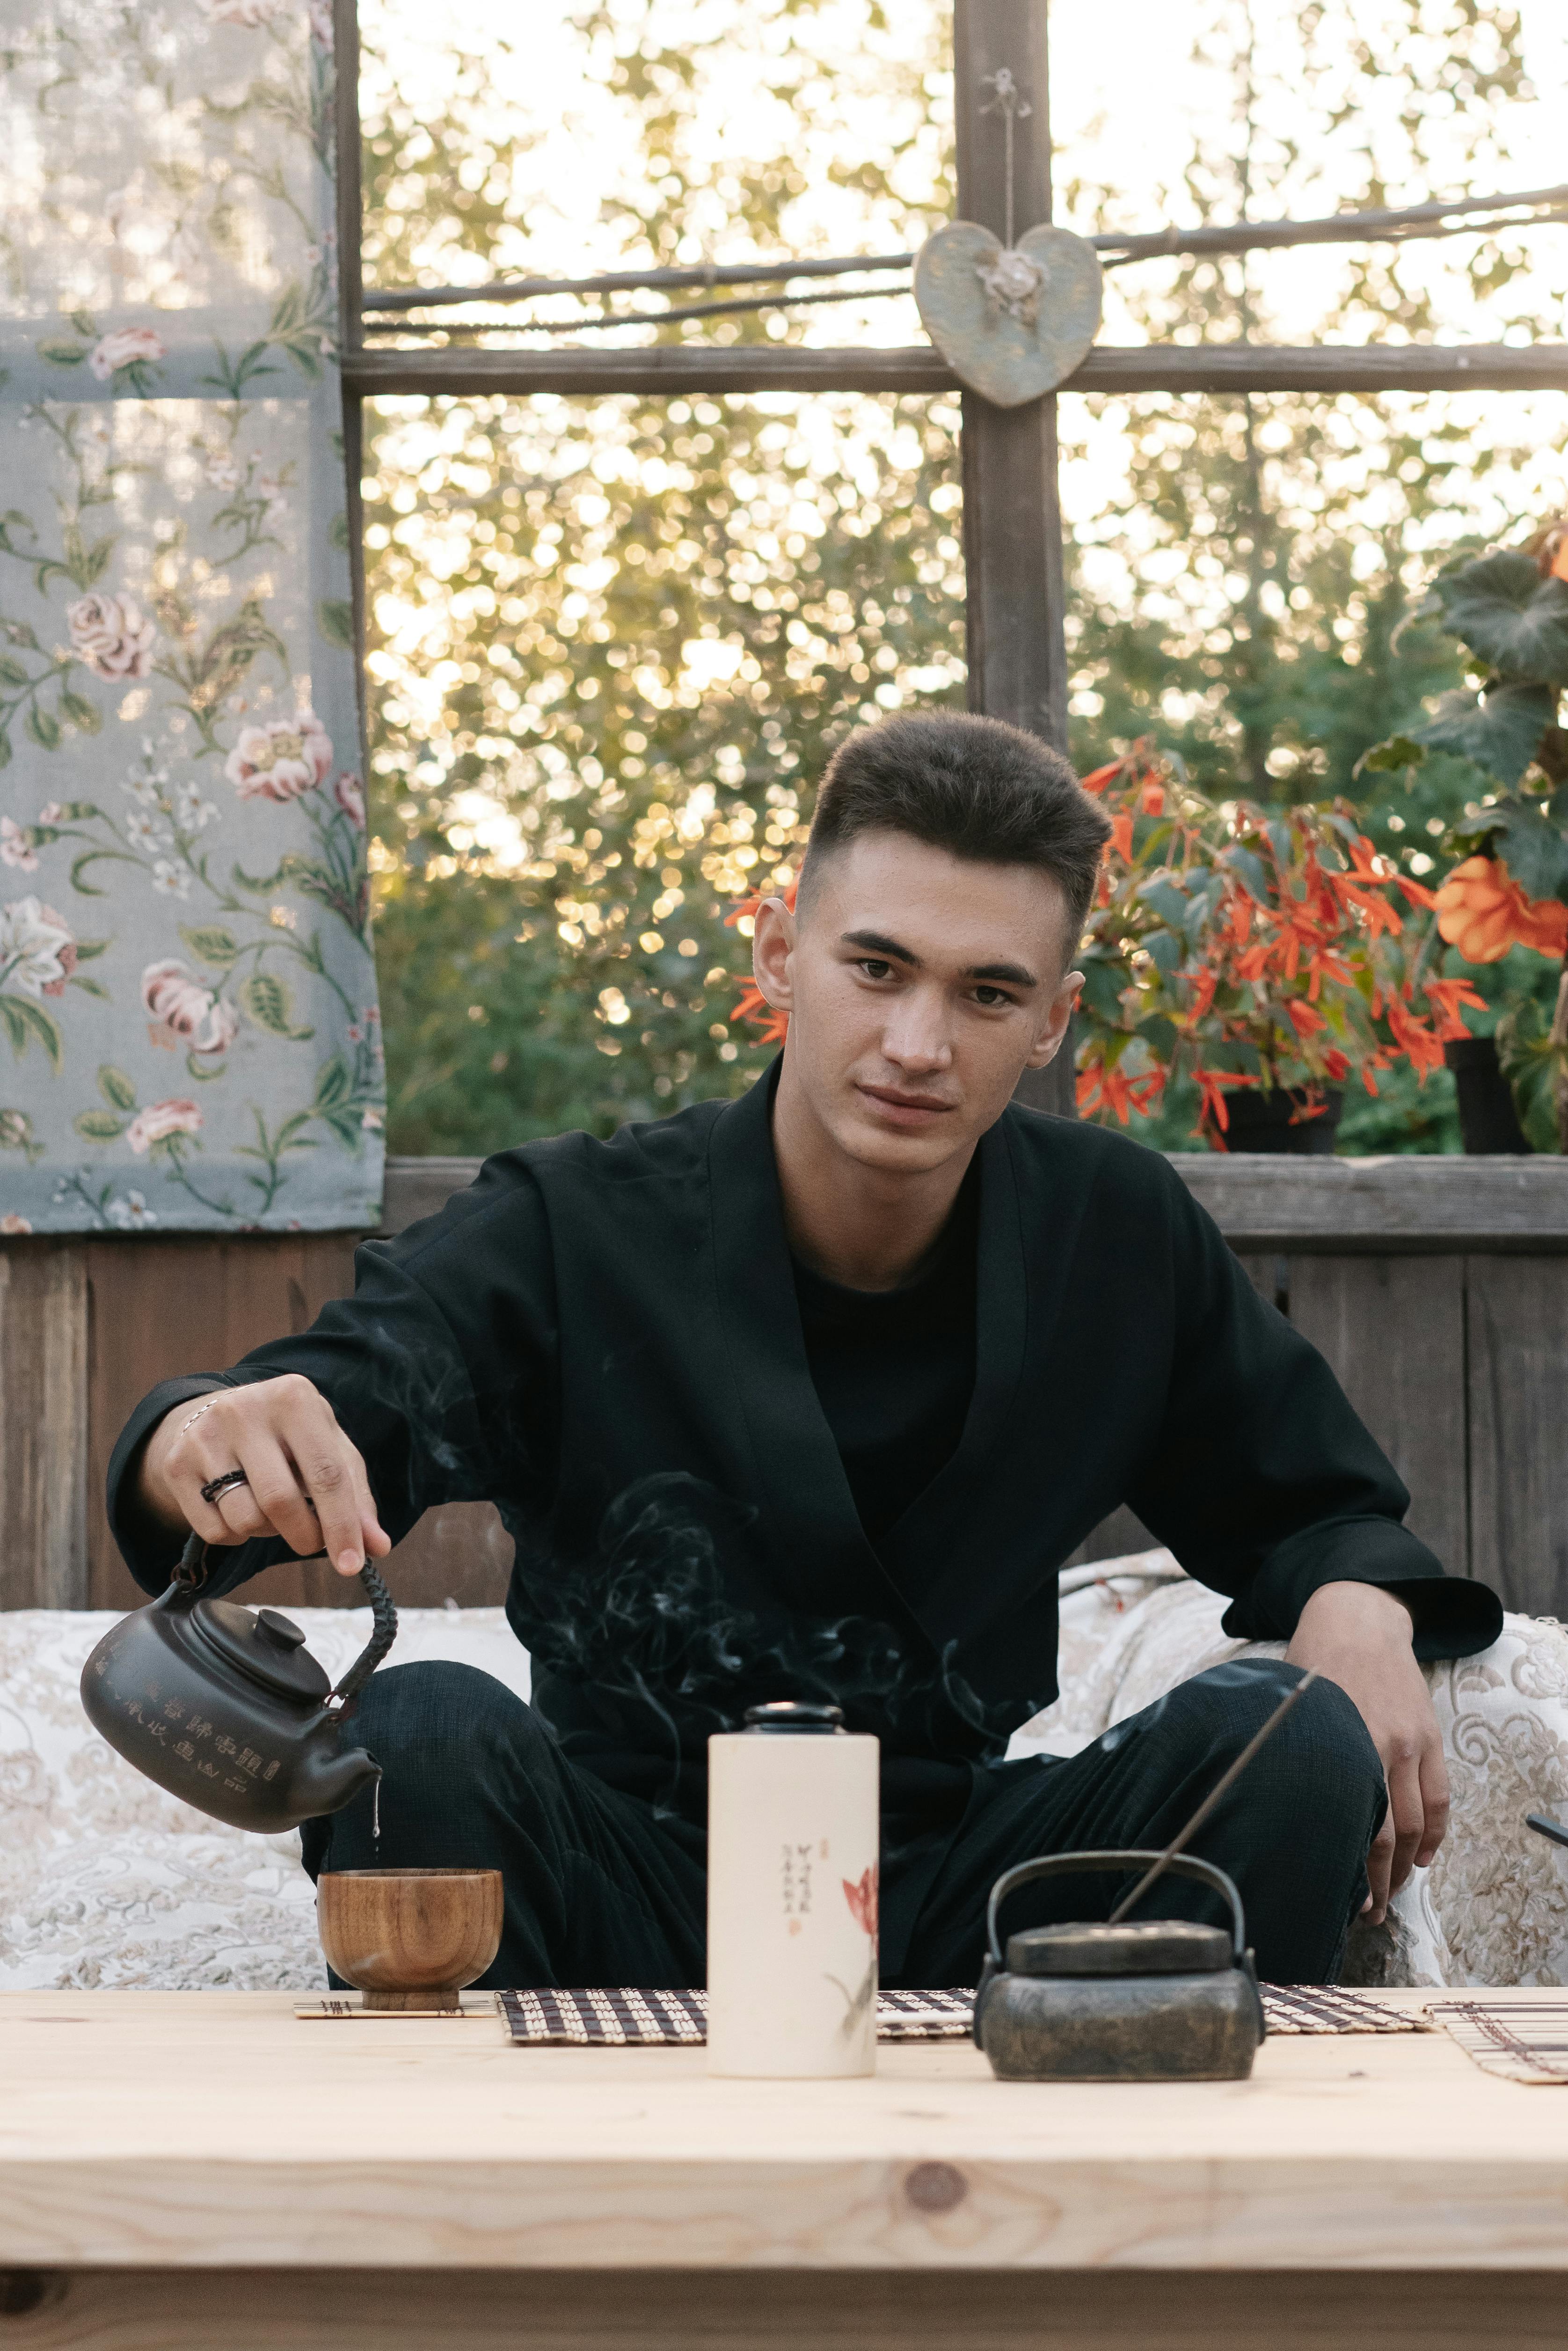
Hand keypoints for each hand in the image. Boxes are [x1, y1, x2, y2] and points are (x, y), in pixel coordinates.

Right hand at [139, 1374, 390, 1578]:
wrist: (217, 1415)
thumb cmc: (287, 1436)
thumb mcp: (328, 1449)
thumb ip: (356, 1497)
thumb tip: (377, 1546)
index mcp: (294, 1398)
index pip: (325, 1474)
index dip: (342, 1526)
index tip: (352, 1566)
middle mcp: (245, 1410)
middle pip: (281, 1502)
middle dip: (305, 1536)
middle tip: (311, 1540)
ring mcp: (205, 1436)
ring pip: (245, 1520)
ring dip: (268, 1532)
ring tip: (271, 1508)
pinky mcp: (177, 1464)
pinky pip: (214, 1531)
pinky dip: (236, 1535)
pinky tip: (240, 1508)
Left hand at [1285, 1580, 1448, 1923]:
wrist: (1358, 1618)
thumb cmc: (1309, 1661)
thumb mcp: (1284, 1703)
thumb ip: (1280, 1750)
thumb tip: (1250, 1801)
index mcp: (1335, 1743)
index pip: (1344, 1823)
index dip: (1341, 1867)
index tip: (1331, 1899)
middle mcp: (1376, 1747)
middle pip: (1383, 1835)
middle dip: (1375, 1883)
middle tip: (1364, 1914)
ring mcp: (1409, 1744)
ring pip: (1414, 1825)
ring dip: (1404, 1869)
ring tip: (1388, 1898)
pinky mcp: (1429, 1737)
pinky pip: (1440, 1799)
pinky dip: (1435, 1836)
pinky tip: (1421, 1860)